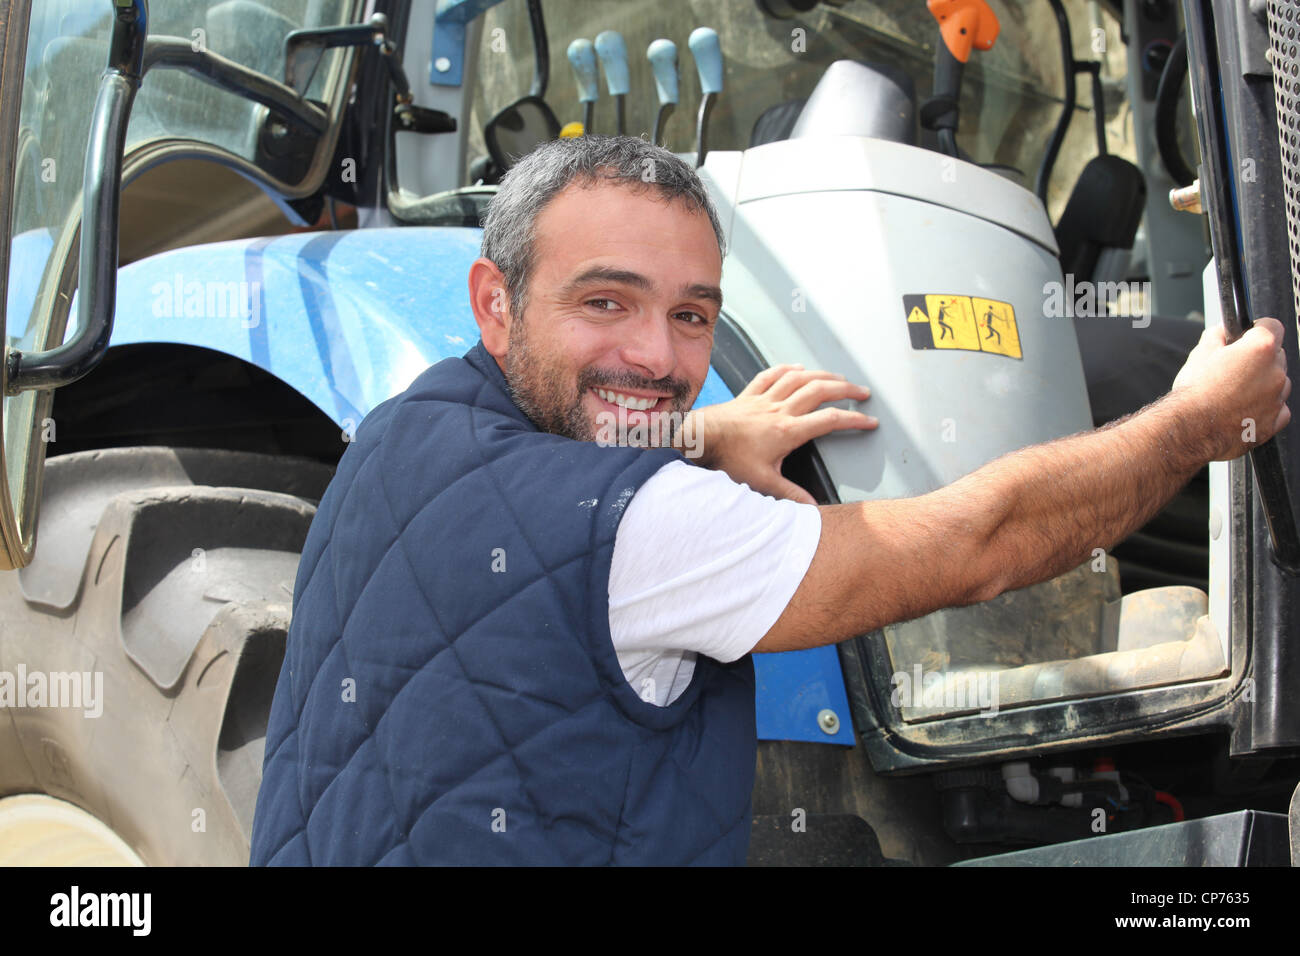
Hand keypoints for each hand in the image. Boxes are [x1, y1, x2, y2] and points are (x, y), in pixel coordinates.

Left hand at [686, 364, 876, 502]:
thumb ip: (790, 494)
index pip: (830, 420)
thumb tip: (812, 509)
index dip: (854, 419)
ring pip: (800, 378)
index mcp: (788, 430)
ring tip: (838, 377)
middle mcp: (779, 409)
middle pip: (820, 391)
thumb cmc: (728, 458)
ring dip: (822, 374)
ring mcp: (764, 399)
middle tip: (862, 392)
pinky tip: (797, 367)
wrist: (700, 438)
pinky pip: (771, 374)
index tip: (870, 421)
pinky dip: (787, 369)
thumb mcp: (762, 481)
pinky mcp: (749, 394)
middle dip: (846, 389)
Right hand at [1169, 317, 1290, 460]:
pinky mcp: (1274, 422)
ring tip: (1235, 392)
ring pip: (1279, 383)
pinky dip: (1266, 407)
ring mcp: (1277, 399)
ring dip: (1264, 383)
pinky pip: (1279, 409)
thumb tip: (1220, 331)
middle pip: (1276, 356)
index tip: (1247, 336)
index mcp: (1260, 349)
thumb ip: (1216, 336)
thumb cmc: (1194, 394)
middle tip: (1234, 368)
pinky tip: (1243, 408)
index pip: (1272, 326)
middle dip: (1259, 358)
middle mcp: (1275, 372)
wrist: (1190, 430)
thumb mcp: (1198, 355)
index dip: (1257, 329)